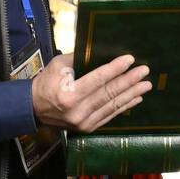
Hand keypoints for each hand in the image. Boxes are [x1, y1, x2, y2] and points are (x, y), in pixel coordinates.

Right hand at [32, 52, 151, 132]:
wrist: (33, 109)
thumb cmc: (46, 83)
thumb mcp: (58, 66)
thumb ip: (79, 59)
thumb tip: (102, 50)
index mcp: (69, 94)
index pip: (97, 79)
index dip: (115, 69)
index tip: (130, 59)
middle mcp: (77, 111)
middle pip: (109, 93)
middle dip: (129, 81)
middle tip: (144, 71)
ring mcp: (83, 122)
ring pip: (112, 105)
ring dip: (132, 94)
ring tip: (146, 84)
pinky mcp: (87, 128)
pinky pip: (110, 115)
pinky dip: (124, 106)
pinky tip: (136, 98)